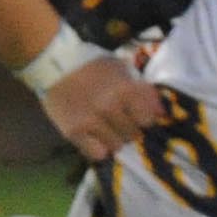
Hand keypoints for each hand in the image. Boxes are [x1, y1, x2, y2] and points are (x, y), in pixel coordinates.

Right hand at [43, 54, 163, 161]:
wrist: (55, 64)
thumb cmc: (93, 65)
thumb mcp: (121, 69)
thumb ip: (141, 90)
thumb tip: (161, 112)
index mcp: (124, 89)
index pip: (148, 119)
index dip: (145, 118)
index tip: (139, 116)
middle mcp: (109, 108)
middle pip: (133, 134)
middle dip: (130, 129)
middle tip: (121, 122)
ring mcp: (90, 122)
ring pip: (116, 146)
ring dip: (114, 139)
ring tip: (106, 128)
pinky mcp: (74, 133)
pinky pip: (96, 153)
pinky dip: (98, 147)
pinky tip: (94, 136)